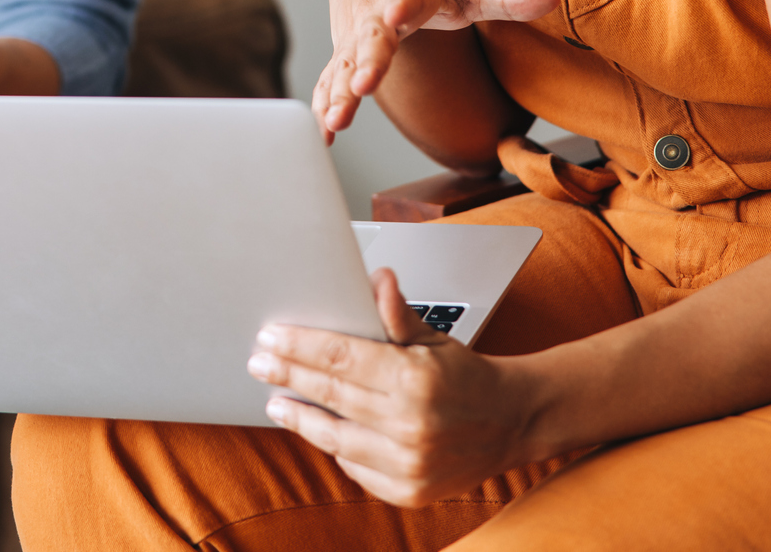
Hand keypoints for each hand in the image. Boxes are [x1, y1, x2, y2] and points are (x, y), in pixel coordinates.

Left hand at [249, 268, 539, 505]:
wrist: (511, 422)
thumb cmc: (466, 375)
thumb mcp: (434, 337)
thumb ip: (397, 314)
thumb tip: (376, 280)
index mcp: (415, 378)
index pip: (340, 357)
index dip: (299, 345)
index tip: (270, 337)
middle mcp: (410, 424)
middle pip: (330, 394)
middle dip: (288, 375)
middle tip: (259, 362)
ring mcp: (408, 463)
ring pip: (334, 436)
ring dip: (300, 417)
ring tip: (276, 401)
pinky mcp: (408, 491)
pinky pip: (355, 466)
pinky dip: (335, 445)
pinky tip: (320, 427)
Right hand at [314, 0, 555, 140]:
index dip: (401, 6)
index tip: (394, 16)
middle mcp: (375, 8)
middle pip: (370, 35)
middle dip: (365, 60)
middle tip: (361, 85)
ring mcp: (354, 32)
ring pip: (344, 61)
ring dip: (338, 90)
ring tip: (336, 120)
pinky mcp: (342, 51)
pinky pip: (331, 76)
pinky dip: (325, 100)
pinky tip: (323, 131)